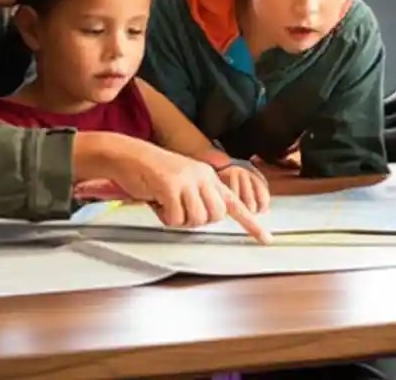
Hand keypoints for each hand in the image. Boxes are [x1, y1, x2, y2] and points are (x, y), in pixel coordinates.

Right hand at [74, 132, 272, 243]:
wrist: (128, 155)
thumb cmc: (153, 173)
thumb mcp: (182, 181)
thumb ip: (199, 196)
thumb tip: (210, 217)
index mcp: (208, 176)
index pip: (234, 202)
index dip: (250, 223)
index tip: (266, 239)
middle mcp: (203, 176)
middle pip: (214, 217)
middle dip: (196, 220)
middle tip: (177, 209)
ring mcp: (188, 180)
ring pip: (196, 220)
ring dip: (178, 219)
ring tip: (165, 202)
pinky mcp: (171, 186)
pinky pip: (176, 219)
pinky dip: (164, 217)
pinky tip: (156, 201)